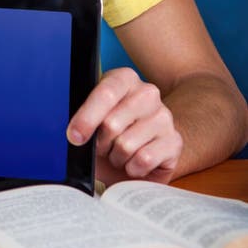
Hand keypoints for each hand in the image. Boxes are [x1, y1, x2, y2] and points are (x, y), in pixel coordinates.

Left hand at [67, 67, 182, 184]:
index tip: (74, 137)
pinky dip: (132, 169)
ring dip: (116, 157)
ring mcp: (164, 116)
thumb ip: (81, 122)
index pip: (105, 93)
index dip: (86, 118)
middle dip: (100, 143)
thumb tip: (73, 134)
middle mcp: (147, 92)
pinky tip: (134, 163)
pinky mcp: (175, 141)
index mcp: (124, 79)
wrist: (140, 156)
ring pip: (126, 145)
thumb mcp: (92, 123)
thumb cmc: (110, 136)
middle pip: (111, 123)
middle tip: (103, 147)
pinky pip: (144, 160)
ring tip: (119, 154)